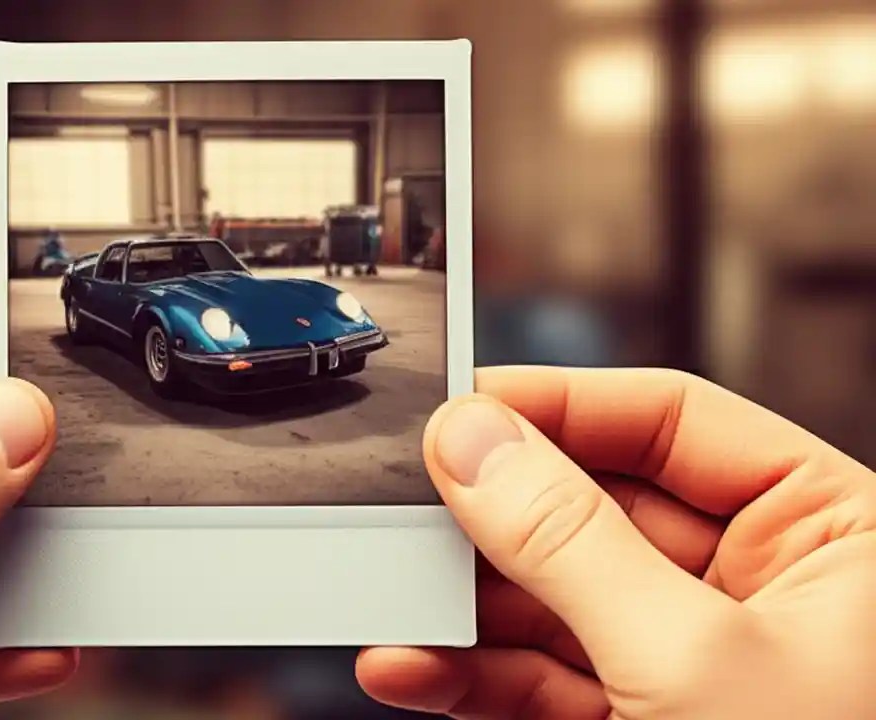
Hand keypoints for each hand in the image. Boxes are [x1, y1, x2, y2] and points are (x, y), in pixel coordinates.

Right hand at [357, 367, 875, 718]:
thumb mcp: (690, 661)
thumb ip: (571, 540)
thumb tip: (477, 442)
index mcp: (827, 533)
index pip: (671, 421)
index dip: (558, 406)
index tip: (460, 409)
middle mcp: (763, 585)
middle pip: (595, 508)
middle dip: (494, 518)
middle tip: (404, 506)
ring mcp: (695, 660)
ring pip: (556, 599)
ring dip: (466, 608)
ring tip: (389, 598)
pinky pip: (545, 680)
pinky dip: (474, 678)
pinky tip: (412, 669)